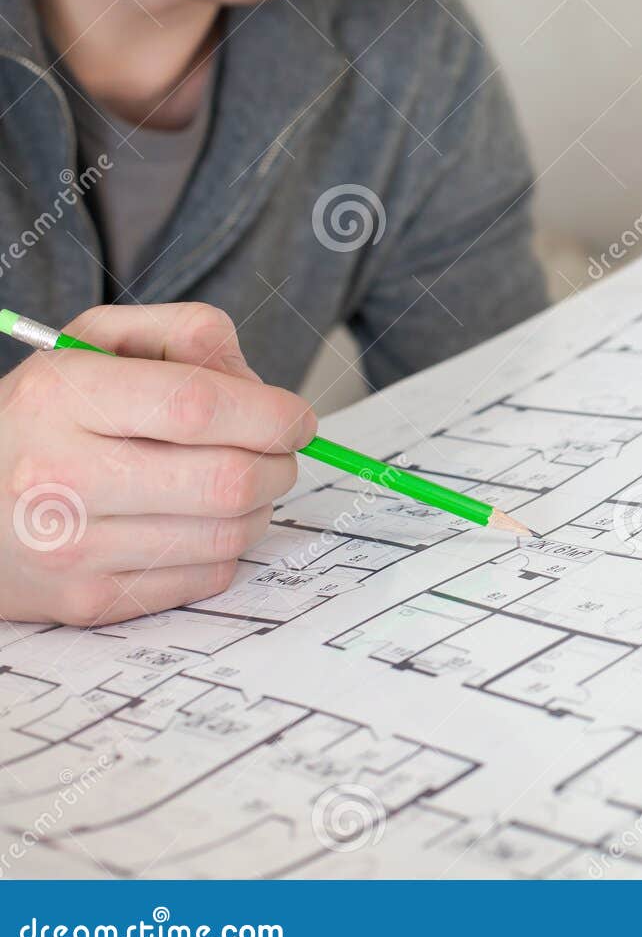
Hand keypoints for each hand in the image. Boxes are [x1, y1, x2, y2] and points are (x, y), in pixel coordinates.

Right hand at [0, 303, 315, 626]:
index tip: (297, 419)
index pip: (199, 407)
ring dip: (259, 508)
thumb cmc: (47, 414)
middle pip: (228, 480)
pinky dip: (224, 547)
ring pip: (228, 535)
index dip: (271, 414)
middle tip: (278, 453)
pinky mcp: (89, 601)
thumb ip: (185, 335)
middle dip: (280, 464)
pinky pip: (207, 577)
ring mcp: (71, 549)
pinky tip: (197, 522)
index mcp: (61, 397)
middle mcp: (59, 476)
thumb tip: (259, 385)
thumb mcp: (96, 345)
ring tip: (235, 483)